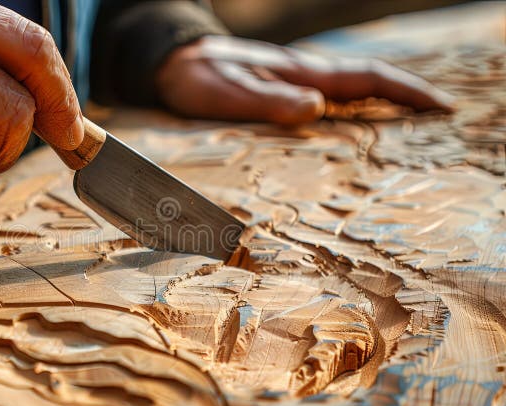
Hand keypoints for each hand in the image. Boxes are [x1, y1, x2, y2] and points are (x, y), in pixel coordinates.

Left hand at [155, 35, 453, 124]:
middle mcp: (305, 77)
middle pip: (371, 84)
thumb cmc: (197, 79)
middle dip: (410, 99)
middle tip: (442, 124)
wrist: (173, 64)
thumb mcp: (227, 93)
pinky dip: (359, 111)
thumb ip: (268, 101)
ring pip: (355, 92)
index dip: (407, 92)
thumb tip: (317, 109)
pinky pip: (333, 101)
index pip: (368, 77)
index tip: (441, 108)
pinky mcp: (284, 94)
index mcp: (301, 74)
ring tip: (417, 131)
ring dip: (388, 106)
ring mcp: (296, 84)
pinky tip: (361, 129)